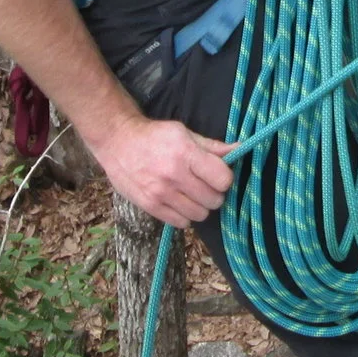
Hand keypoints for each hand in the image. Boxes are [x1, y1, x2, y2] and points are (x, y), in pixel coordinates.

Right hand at [92, 114, 233, 226]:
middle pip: (214, 200)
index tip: (218, 174)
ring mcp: (161, 193)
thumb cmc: (154, 136)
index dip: (224, 178)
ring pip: (200, 215)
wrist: (118, 141)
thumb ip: (212, 146)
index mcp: (185, 154)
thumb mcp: (184, 133)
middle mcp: (174, 176)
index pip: (223, 179)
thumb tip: (239, 149)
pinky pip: (181, 223)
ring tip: (192, 194)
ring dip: (201, 206)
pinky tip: (180, 202)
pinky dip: (185, 215)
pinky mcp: (150, 206)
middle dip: (214, 193)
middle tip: (205, 185)